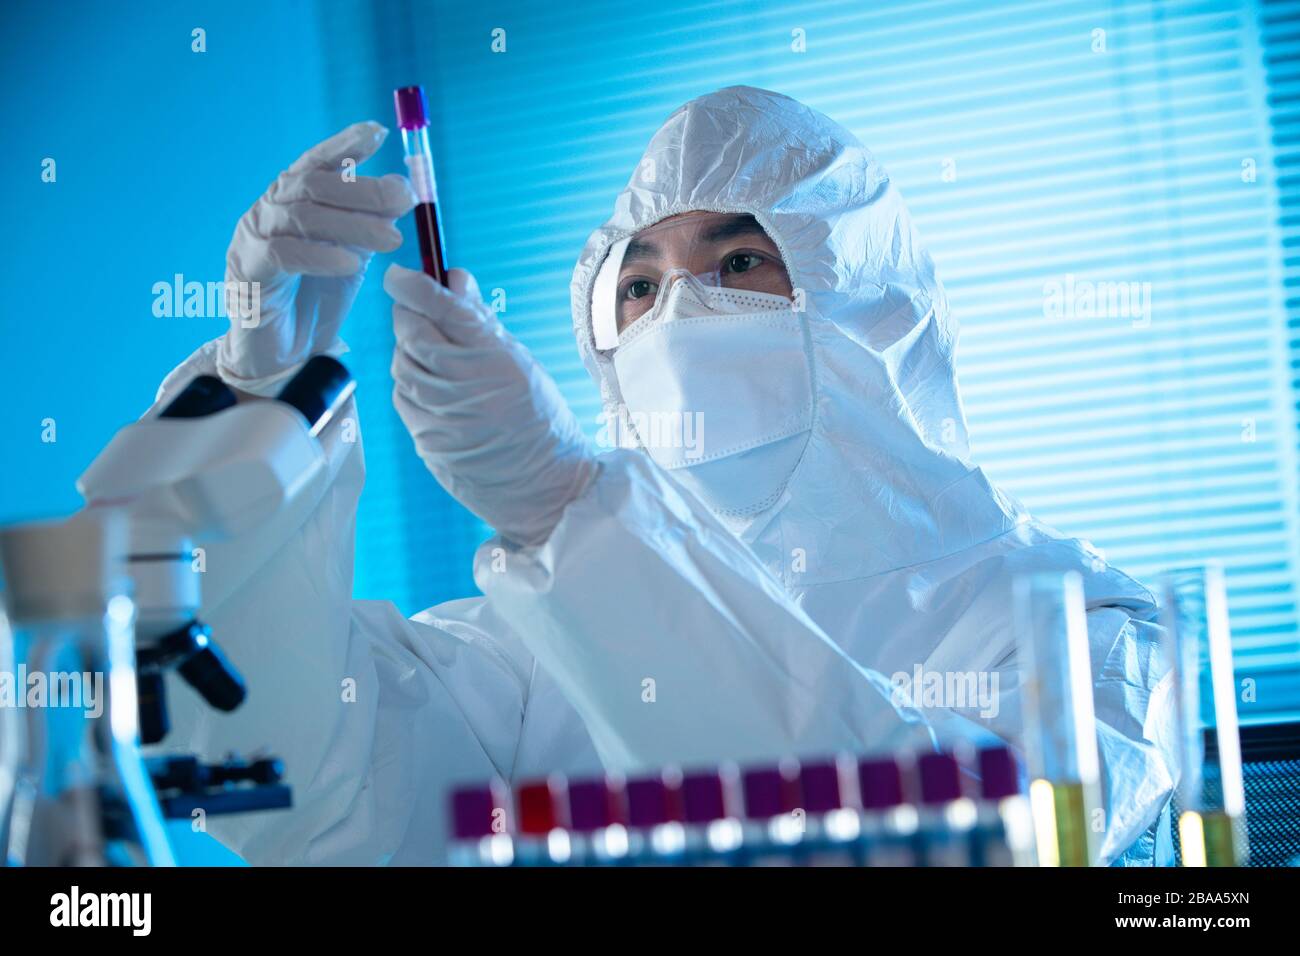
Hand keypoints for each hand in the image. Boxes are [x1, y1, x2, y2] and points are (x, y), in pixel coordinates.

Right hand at [219, 122, 415, 391]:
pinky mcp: (247, 270)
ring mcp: (253, 237)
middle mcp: (269, 210)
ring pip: (301, 215)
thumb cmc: (315, 299)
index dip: (344, 145)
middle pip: (313, 185)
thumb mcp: (352, 254)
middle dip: (363, 189)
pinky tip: (350, 263)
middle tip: (404, 200)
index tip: (377, 134)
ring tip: (392, 238)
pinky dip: (320, 255)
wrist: (284, 353)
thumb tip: (403, 187)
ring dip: (352, 223)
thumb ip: (370, 221)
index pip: (316, 163)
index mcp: (292, 201)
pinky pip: (282, 254)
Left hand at [385, 264, 597, 545]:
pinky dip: (412, 383)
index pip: (441, 309)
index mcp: (494, 361)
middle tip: (421, 311)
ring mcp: (438, 416)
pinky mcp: (424, 438)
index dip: (414, 285)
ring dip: (411, 350)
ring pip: (401, 364)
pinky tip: (436, 389)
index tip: (400, 275)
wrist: (544, 491)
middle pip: (411, 333)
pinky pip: (403, 396)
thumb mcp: (522, 363)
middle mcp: (462, 386)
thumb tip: (453, 278)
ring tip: (439, 357)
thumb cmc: (542, 424)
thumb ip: (481, 321)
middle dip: (410, 315)